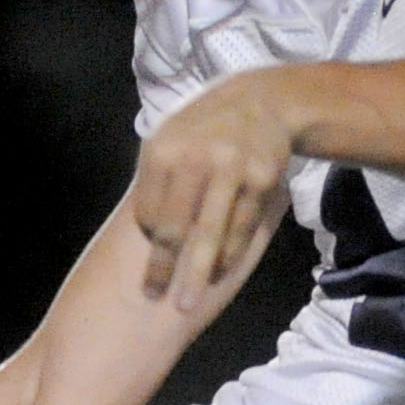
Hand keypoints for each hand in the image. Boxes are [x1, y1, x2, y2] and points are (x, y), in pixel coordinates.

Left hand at [131, 74, 297, 311]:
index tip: (151, 257)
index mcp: (162, 151)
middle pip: (174, 228)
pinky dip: (230, 254)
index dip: (149, 239)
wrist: (265, 102)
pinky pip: (242, 228)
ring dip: (198, 274)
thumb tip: (140, 231)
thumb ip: (155, 178)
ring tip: (186, 302)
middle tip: (154, 297)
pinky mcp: (262, 180)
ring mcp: (231, 170)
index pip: (148, 212)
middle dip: (163, 268)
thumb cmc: (206, 128)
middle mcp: (194, 159)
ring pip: (210, 235)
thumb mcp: (171, 138)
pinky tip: (221, 271)